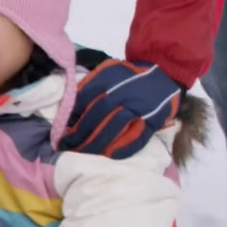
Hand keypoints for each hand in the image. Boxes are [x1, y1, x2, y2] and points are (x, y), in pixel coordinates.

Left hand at [59, 59, 182, 158]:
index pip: (86, 93)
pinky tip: (108, 155)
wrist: (165, 74)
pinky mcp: (153, 119)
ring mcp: (141, 104)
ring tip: (81, 152)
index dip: (72, 112)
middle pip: (99, 111)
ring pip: (116, 125)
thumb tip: (68, 107)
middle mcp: (126, 88)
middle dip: (80, 131)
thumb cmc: (130, 76)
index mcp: (112, 74)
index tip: (61, 127)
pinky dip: (123, 147)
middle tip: (65, 145)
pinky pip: (138, 136)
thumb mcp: (110, 71)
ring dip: (96, 141)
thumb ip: (91, 83)